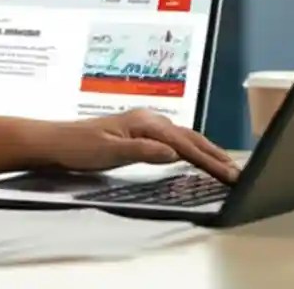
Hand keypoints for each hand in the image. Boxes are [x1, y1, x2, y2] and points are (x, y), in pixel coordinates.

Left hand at [47, 109, 239, 182]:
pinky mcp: (140, 132)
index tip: (229, 175)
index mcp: (145, 123)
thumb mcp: (110, 152)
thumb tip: (174, 153)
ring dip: (206, 151)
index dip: (208, 161)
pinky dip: (190, 149)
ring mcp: (145, 124)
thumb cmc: (79, 148)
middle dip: (215, 155)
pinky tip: (194, 156)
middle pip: (190, 138)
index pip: (185, 145)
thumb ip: (143, 152)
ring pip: (184, 137)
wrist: (56, 141)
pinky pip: (173, 140)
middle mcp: (149, 119)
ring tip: (225, 166)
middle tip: (237, 173)